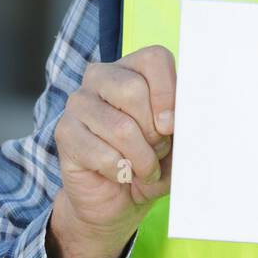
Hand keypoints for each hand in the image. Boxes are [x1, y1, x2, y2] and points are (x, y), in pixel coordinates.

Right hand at [48, 45, 175, 257]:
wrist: (118, 199)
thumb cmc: (151, 160)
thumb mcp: (178, 140)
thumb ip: (187, 122)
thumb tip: (192, 117)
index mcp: (133, 68)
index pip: (154, 58)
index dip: (168, 92)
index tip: (172, 125)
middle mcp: (101, 77)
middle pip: (134, 90)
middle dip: (154, 131)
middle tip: (157, 149)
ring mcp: (79, 103)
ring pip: (121, 127)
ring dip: (141, 157)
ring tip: (144, 167)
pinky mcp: (65, 132)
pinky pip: (102, 153)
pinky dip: (122, 171)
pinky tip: (121, 174)